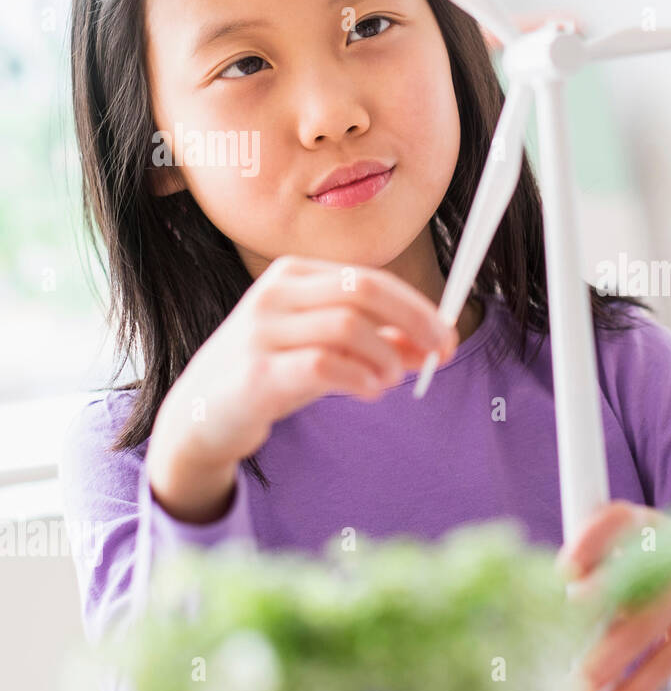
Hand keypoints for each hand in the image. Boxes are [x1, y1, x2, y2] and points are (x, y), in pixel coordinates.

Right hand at [147, 255, 458, 520]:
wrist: (202, 414)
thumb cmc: (272, 371)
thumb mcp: (327, 349)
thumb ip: (378, 342)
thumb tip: (432, 345)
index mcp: (293, 276)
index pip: (370, 278)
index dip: (417, 307)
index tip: (447, 337)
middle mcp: (274, 294)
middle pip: (361, 290)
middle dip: (413, 321)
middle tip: (441, 354)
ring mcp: (260, 332)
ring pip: (345, 325)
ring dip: (385, 354)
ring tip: (392, 380)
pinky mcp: (255, 374)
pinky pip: (322, 365)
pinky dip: (359, 378)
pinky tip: (370, 391)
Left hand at [552, 500, 670, 690]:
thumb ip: (627, 567)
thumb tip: (567, 601)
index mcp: (661, 526)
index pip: (619, 518)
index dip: (588, 539)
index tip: (563, 570)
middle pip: (624, 578)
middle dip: (586, 609)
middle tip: (554, 636)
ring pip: (637, 629)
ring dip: (598, 666)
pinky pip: (663, 662)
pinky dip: (631, 690)